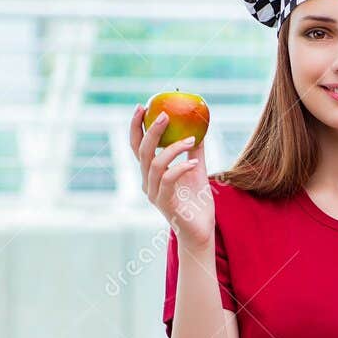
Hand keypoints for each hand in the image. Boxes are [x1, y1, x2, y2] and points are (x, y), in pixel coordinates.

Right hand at [129, 103, 213, 250]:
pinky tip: (195, 163)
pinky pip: (169, 180)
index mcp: (150, 173)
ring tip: (192, 139)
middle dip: (151, 130)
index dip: (136, 126)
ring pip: (155, 164)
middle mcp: (147, 183)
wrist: (201, 230)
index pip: (137, 146)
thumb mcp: (197, 170)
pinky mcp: (165, 203)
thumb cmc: (197, 202)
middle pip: (142, 151)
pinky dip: (181, 167)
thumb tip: (200, 125)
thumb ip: (194, 150)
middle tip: (166, 114)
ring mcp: (154, 194)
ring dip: (173, 148)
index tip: (143, 106)